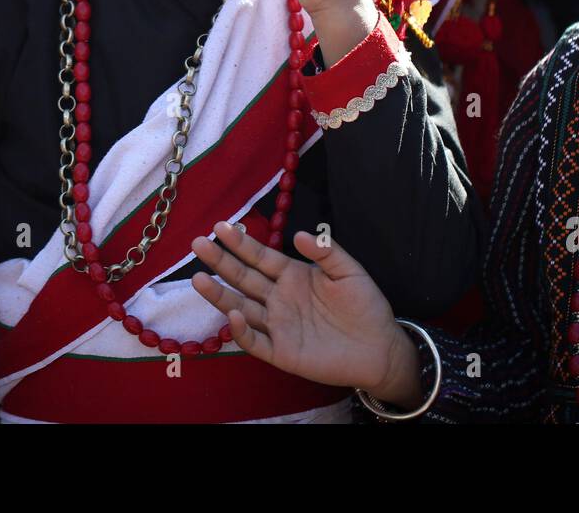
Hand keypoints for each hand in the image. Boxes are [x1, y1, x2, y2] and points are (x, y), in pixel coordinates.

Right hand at [190, 221, 421, 403]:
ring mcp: (278, 325)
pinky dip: (242, 331)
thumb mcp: (349, 271)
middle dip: (221, 262)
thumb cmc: (366, 306)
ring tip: (198, 279)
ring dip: (220, 295)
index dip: (241, 243)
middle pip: (243, 278)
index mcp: (293, 275)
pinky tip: (233, 315)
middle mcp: (279, 298)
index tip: (221, 226)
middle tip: (198, 244)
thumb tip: (298, 234)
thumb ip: (326, 252)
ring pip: (241, 308)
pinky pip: (255, 342)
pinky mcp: (281, 352)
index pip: (260, 256)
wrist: (380, 347)